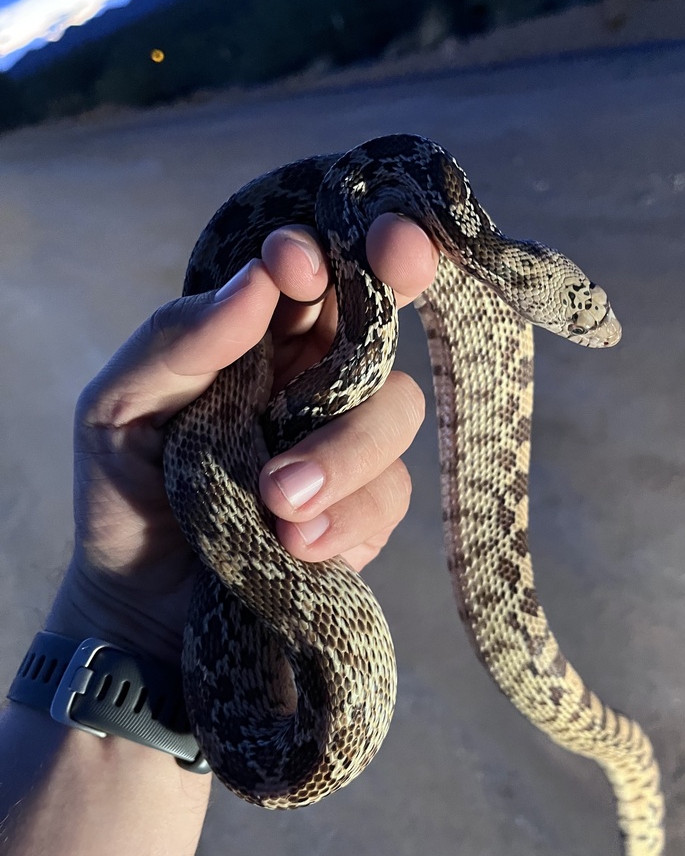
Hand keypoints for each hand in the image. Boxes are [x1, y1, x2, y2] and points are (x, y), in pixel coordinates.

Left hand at [45, 213, 436, 665]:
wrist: (142, 608)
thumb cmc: (125, 494)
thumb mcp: (117, 407)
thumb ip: (178, 342)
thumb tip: (258, 282)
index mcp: (258, 340)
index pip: (316, 272)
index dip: (332, 247)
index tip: (295, 263)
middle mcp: (312, 381)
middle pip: (377, 324)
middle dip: (391, 297)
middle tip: (383, 280)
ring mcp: (348, 447)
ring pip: (395, 410)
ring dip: (343, 453)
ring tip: (278, 502)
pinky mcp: (366, 513)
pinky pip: (389, 497)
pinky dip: (345, 519)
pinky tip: (295, 547)